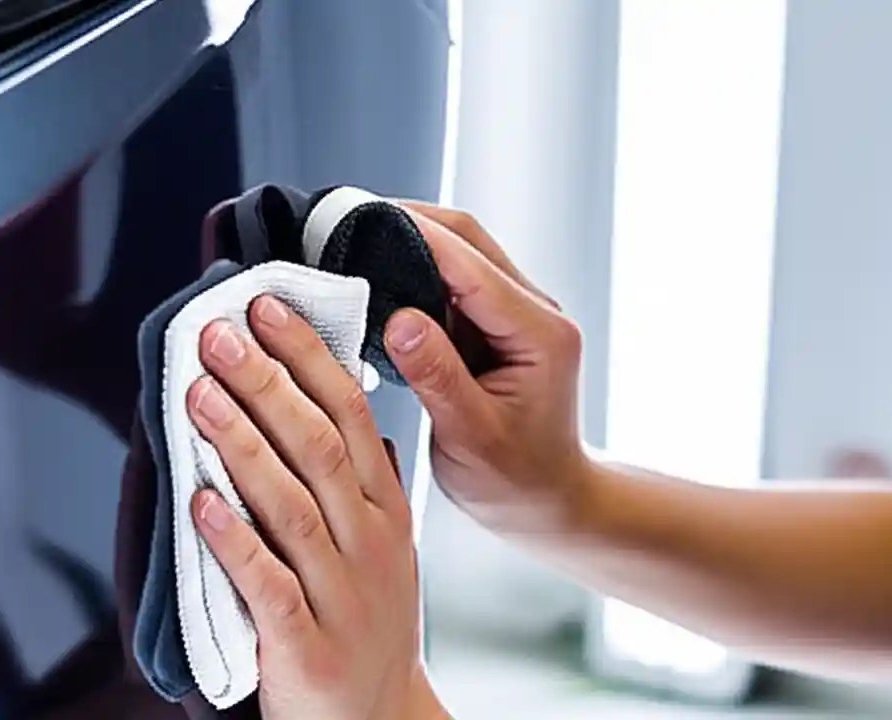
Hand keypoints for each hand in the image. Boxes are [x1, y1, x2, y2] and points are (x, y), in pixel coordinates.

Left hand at [186, 296, 446, 719]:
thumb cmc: (366, 624)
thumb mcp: (382, 547)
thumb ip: (362, 483)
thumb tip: (346, 413)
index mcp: (384, 510)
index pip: (350, 415)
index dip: (307, 358)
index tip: (267, 310)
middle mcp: (368, 543)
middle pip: (318, 448)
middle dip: (267, 383)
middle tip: (219, 334)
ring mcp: (340, 594)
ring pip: (290, 506)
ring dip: (242, 445)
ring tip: (199, 395)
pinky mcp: (305, 645)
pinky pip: (266, 584)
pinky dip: (233, 540)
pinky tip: (200, 500)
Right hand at [384, 202, 588, 539]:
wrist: (546, 502)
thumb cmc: (516, 481)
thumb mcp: (472, 437)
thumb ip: (437, 377)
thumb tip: (399, 321)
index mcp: (539, 335)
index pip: (470, 267)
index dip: (414, 237)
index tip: (360, 221)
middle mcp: (534, 313)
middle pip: (467, 240)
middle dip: (408, 224)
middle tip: (346, 223)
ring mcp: (514, 316)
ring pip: (458, 254)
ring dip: (408, 245)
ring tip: (351, 247)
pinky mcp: (493, 326)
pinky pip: (450, 282)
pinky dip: (412, 274)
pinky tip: (375, 283)